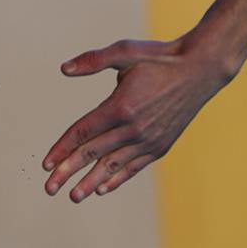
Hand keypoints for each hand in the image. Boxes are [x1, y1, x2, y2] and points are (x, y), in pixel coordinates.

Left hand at [42, 38, 230, 201]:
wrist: (200, 70)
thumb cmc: (160, 58)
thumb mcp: (125, 51)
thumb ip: (93, 61)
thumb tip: (64, 69)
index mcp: (120, 105)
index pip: (83, 132)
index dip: (62, 149)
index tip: (46, 164)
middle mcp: (133, 128)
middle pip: (92, 153)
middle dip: (67, 172)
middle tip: (49, 188)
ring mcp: (148, 140)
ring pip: (112, 165)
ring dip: (90, 182)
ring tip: (73, 197)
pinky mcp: (160, 146)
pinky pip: (134, 167)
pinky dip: (117, 178)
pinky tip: (102, 189)